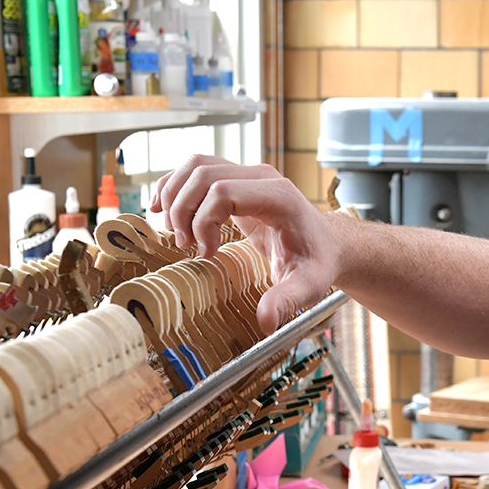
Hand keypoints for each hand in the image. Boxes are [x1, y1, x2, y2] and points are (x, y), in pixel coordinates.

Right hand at [151, 156, 339, 333]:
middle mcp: (262, 177)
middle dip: (183, 211)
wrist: (326, 244)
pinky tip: (162, 208)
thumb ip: (286, 300)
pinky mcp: (237, 179)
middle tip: (186, 246)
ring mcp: (249, 174)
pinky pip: (199, 169)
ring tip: (177, 232)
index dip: (203, 221)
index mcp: (279, 197)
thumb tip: (265, 322)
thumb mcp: (308, 285)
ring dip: (175, 196)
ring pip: (197, 166)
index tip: (206, 253)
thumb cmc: (317, 262)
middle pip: (204, 175)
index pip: (223, 193)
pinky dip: (175, 185)